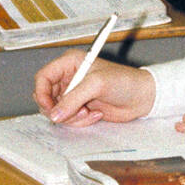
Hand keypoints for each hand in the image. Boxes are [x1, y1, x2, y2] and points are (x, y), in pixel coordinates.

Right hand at [34, 52, 155, 125]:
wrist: (142, 97)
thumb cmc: (124, 82)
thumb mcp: (97, 85)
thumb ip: (73, 99)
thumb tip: (54, 114)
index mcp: (69, 63)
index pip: (43, 77)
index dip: (42, 94)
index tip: (49, 108)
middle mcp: (69, 77)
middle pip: (46, 97)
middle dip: (59, 109)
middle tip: (76, 111)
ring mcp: (73, 93)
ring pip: (57, 111)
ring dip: (72, 117)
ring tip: (89, 112)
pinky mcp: (80, 107)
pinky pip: (68, 118)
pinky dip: (80, 121)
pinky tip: (95, 114)